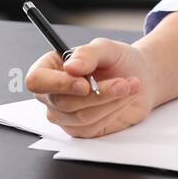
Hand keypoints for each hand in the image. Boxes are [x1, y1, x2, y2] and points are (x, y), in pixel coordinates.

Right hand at [26, 38, 158, 138]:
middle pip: (61, 102)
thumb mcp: (107, 48)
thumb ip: (88, 53)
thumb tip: (71, 67)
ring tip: (130, 86)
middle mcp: (52, 93)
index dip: (58, 84)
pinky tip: (124, 98)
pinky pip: (92, 126)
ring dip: (110, 101)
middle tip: (122, 82)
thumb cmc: (120, 61)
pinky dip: (113, 111)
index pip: (36, 80)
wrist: (141, 78)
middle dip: (98, 93)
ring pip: (80, 117)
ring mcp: (64, 115)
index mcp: (50, 68)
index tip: (84, 84)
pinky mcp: (81, 129)